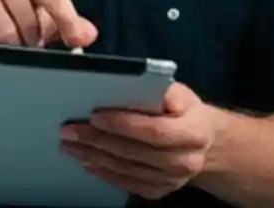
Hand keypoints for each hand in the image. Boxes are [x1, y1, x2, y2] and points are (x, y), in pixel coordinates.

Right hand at [0, 0, 97, 48]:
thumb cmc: (15, 21)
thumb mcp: (45, 21)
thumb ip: (71, 26)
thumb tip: (88, 33)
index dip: (67, 19)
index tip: (76, 41)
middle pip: (28, 23)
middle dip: (31, 42)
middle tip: (28, 47)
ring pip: (5, 34)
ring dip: (10, 50)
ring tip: (9, 49)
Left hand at [60, 82, 215, 200]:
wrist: (203, 144)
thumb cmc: (184, 112)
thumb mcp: (182, 94)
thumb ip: (165, 90)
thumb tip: (146, 82)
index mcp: (193, 133)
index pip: (155, 131)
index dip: (124, 125)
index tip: (95, 116)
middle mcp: (185, 161)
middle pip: (135, 152)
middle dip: (98, 140)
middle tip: (69, 131)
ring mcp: (172, 180)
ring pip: (127, 170)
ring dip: (94, 156)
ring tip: (70, 144)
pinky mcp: (159, 191)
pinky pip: (127, 183)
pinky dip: (104, 172)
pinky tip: (87, 160)